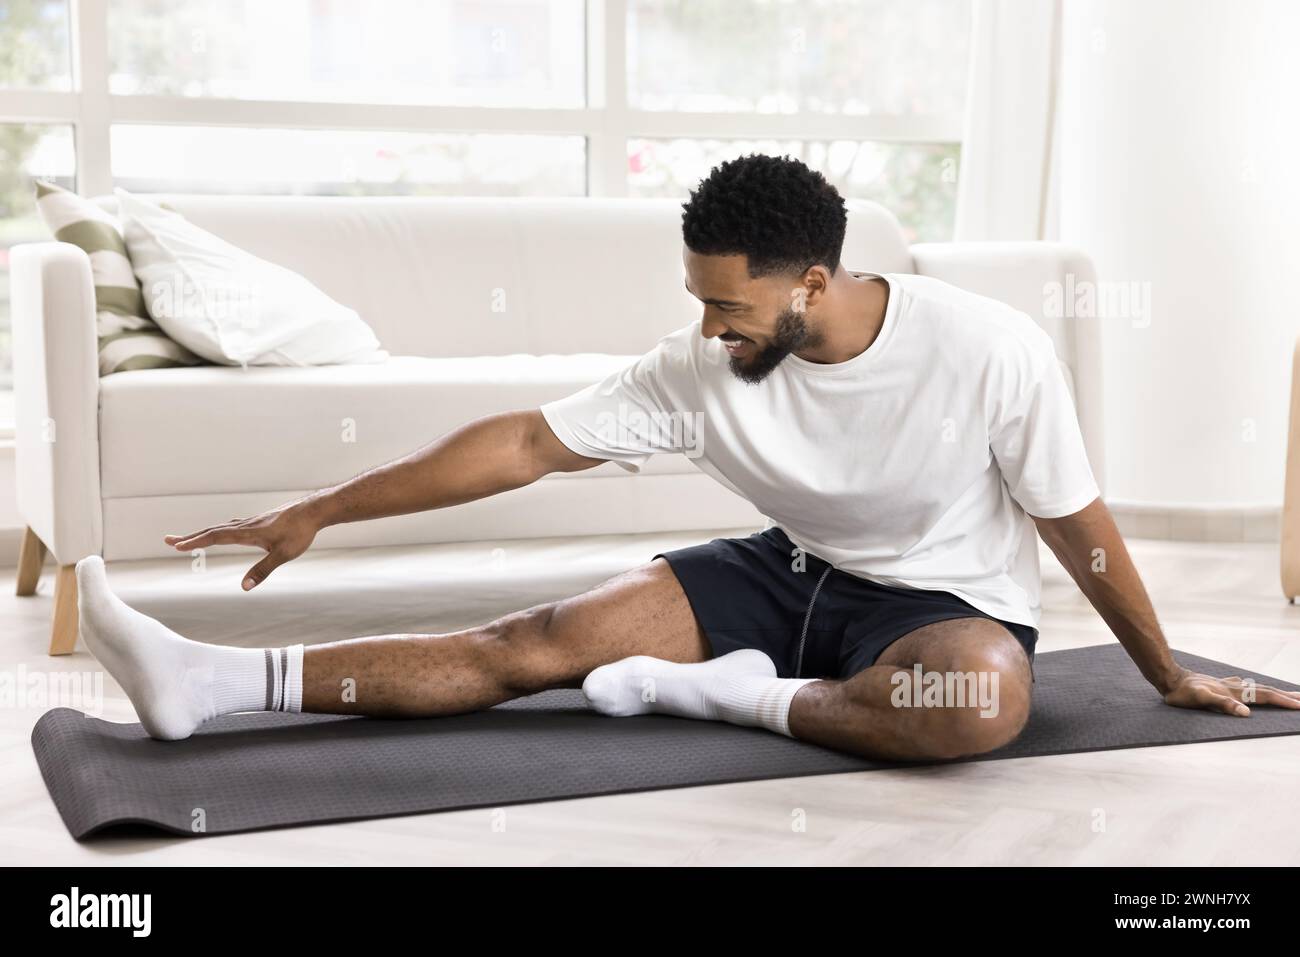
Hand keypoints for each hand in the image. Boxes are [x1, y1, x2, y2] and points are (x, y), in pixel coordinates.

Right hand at [163, 499, 322, 590]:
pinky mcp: (260, 522)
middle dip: (190, 537)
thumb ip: (263, 570)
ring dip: (203, 534)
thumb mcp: (283, 555)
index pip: (215, 538)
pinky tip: (223, 533)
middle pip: (212, 531)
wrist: (314, 511)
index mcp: (247, 533)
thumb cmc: (300, 532)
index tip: (176, 545)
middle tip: (168, 540)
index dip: (195, 542)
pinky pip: (232, 527)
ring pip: (222, 528)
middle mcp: (246, 525)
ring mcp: (252, 522)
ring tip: (189, 539)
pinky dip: (219, 531)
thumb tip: (244, 587)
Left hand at [1162, 669, 1299, 716]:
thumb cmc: (1184, 692)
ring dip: (1274, 692)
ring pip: (1257, 688)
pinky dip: (1255, 690)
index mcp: (1234, 692)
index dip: (1283, 701)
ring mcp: (1228, 685)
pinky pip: (1244, 688)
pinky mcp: (1220, 685)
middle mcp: (1235, 687)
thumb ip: (1223, 705)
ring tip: (1287, 694)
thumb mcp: (1202, 699)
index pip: (1265, 696)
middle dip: (1286, 696)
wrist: (1170, 679)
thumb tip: (1246, 713)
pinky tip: (1252, 688)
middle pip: (1266, 691)